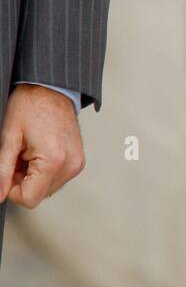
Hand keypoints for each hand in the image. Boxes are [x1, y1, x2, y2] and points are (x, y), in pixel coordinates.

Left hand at [0, 83, 85, 207]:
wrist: (52, 87)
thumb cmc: (32, 104)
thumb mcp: (10, 137)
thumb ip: (3, 170)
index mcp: (54, 160)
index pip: (29, 198)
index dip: (12, 189)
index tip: (9, 171)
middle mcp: (70, 164)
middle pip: (39, 194)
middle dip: (23, 180)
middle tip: (19, 156)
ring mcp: (76, 163)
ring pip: (47, 188)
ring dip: (34, 175)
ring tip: (30, 151)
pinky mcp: (78, 160)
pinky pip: (57, 177)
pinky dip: (44, 170)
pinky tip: (40, 152)